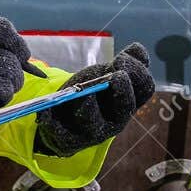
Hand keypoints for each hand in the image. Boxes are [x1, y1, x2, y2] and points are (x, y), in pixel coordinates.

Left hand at [34, 43, 154, 157]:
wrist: (65, 116)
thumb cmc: (90, 90)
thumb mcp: (105, 75)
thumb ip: (122, 64)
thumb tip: (137, 49)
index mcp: (127, 101)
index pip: (144, 88)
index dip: (138, 72)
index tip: (121, 59)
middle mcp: (115, 120)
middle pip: (126, 107)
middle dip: (123, 89)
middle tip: (115, 75)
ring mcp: (93, 133)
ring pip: (95, 123)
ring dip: (90, 106)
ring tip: (84, 93)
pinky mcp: (69, 141)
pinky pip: (61, 134)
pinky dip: (52, 121)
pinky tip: (45, 112)